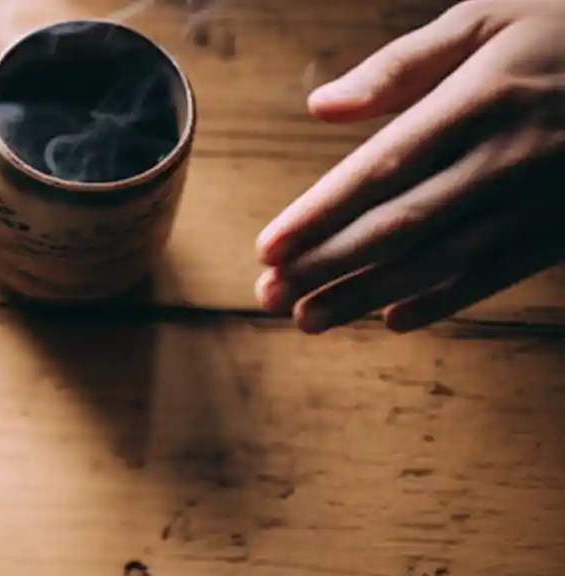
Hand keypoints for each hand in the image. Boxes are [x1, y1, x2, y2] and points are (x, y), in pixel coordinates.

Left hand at [255, 0, 564, 332]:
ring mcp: (537, 199)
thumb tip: (320, 108)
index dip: (319, 215)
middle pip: (398, 226)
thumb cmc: (564, 30)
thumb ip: (399, 65)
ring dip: (365, 296)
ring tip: (306, 319)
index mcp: (477, 101)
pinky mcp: (561, 229)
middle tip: (266, 294)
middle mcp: (504, 158)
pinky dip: (441, 300)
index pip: (379, 170)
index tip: (267, 247)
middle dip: (326, 266)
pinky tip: (391, 319)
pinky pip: (495, 275)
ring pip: (438, 261)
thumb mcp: (488, 18)